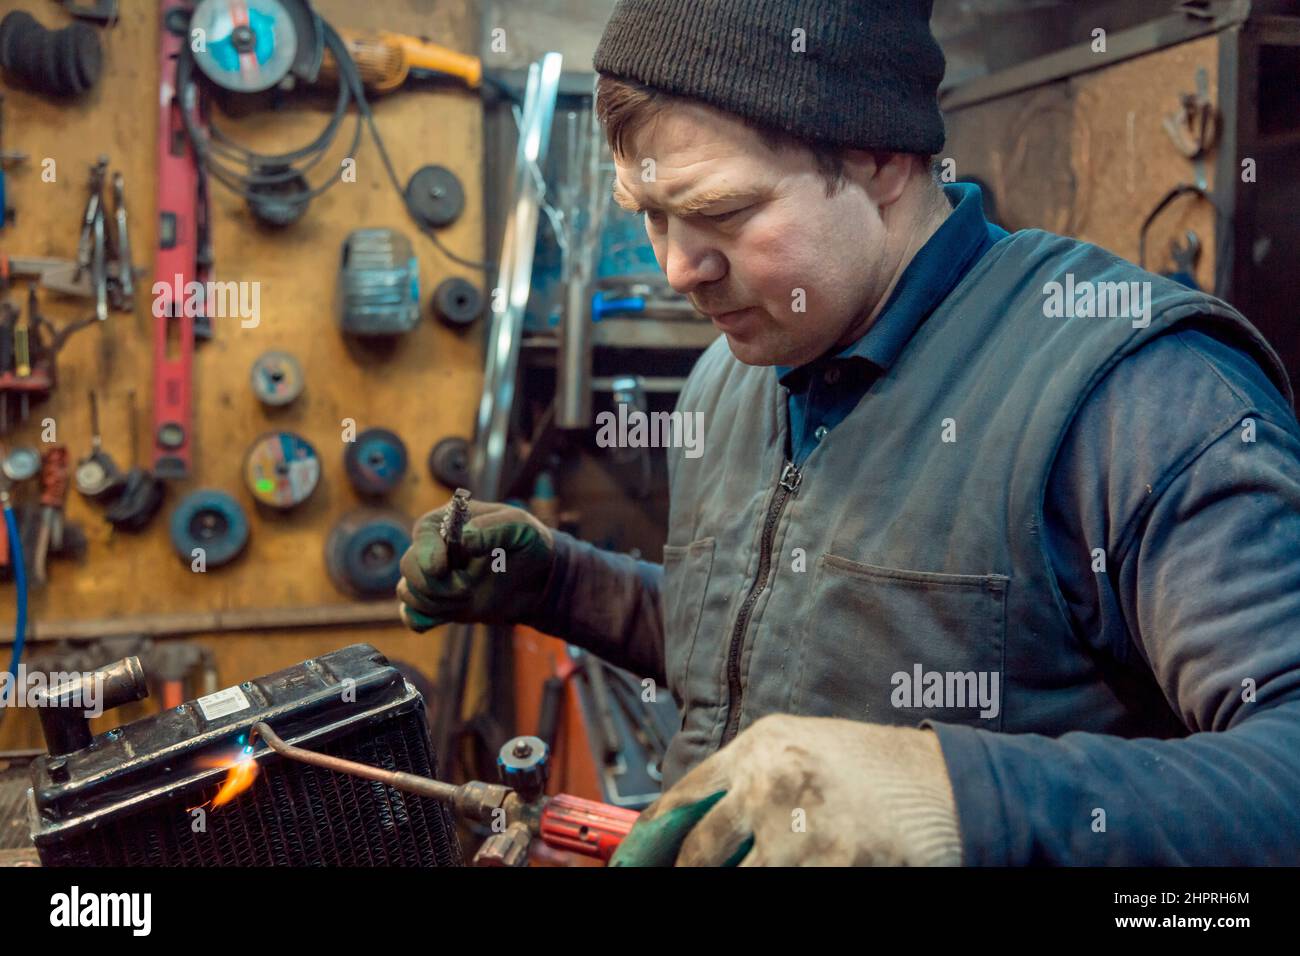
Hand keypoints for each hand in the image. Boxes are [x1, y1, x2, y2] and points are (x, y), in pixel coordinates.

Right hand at [397, 499, 555, 630]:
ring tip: (468, 597)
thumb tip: (465, 540)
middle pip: (409, 567)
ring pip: (408, 593)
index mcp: (447, 522)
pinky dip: (423, 620)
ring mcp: (434, 577)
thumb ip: (493, 529)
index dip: (427, 553)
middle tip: (468, 589)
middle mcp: (434, 548)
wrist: (537, 578)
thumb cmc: (527, 542)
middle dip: (436, 584)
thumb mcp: (519, 527)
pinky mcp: (437, 603)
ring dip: (436, 603)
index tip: (442, 568)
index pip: (422, 535)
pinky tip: (450, 613)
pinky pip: (411, 616)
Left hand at [610, 714, 961, 865]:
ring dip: (741, 884)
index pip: (681, 800)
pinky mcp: (831, 864)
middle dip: (689, 877)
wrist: (955, 790)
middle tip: (686, 883)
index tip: (631, 867)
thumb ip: (748, 780)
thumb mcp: (805, 754)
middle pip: (698, 853)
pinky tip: (799, 878)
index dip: (649, 843)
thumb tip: (693, 824)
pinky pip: (779, 893)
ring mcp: (800, 826)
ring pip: (736, 881)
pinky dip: (779, 895)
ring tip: (767, 872)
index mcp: (761, 745)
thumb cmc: (881, 774)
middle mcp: (772, 780)